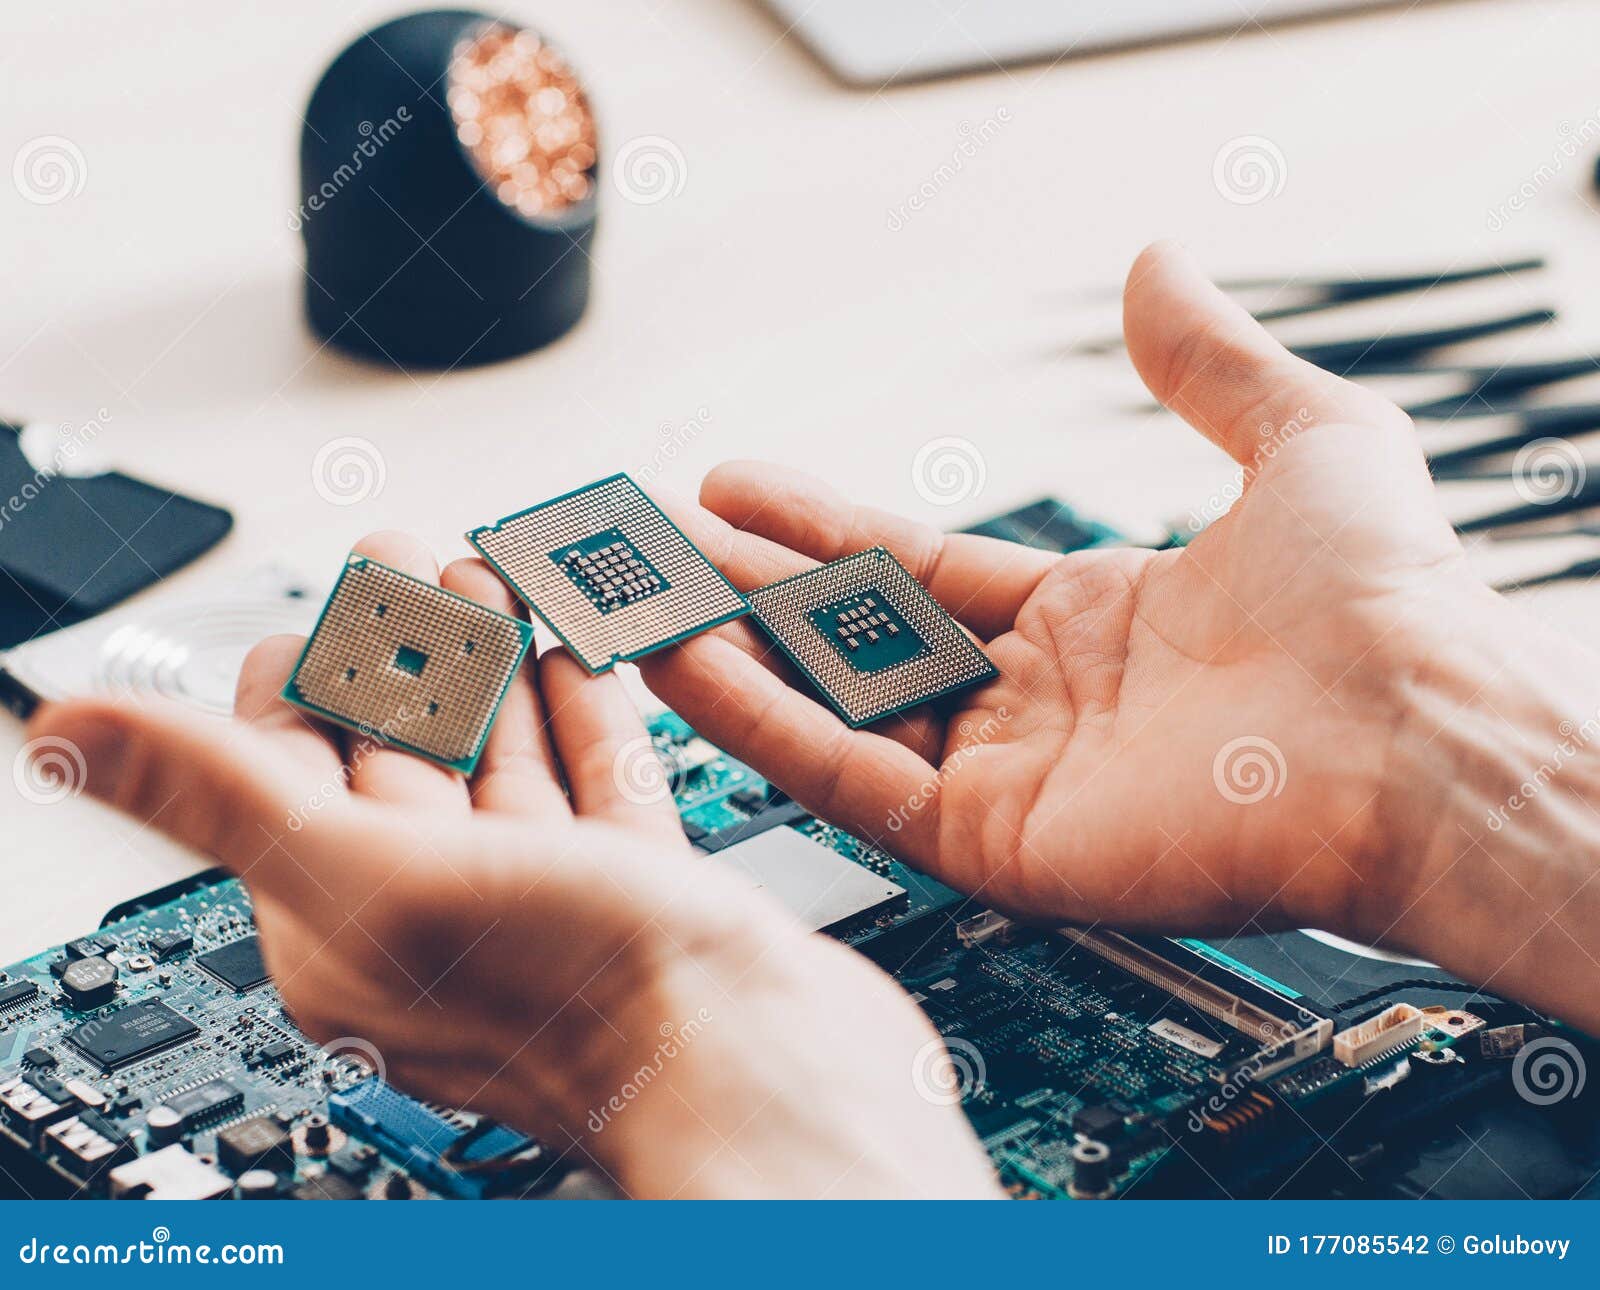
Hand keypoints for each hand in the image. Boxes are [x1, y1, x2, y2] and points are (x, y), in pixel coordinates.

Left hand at [27, 532, 999, 1198]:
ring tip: (491, 578)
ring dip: (495, 665)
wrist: (763, 1064)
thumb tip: (65, 727)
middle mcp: (443, 917)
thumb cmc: (579, 999)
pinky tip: (582, 657)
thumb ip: (223, 791)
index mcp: (350, 923)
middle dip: (408, 647)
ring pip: (505, 761)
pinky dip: (584, 712)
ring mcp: (547, 903)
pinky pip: (598, 783)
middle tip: (410, 556)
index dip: (308, 675)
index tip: (323, 598)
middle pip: (407, 755)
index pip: (299, 777)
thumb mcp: (366, 873)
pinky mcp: (637, 895)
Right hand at [642, 242, 1599, 1030]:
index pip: (919, 566)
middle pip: (861, 640)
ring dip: (735, 659)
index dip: (823, 525)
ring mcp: (1012, 776)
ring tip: (634, 600)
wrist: (1418, 734)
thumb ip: (1206, 362)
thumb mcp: (1299, 439)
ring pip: (839, 712)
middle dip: (752, 590)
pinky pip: (853, 782)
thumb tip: (1155, 266)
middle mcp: (1040, 702)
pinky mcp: (994, 844)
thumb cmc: (1386, 602)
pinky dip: (765, 728)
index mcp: (1094, 619)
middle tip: (651, 547)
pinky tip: (688, 666)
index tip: (734, 487)